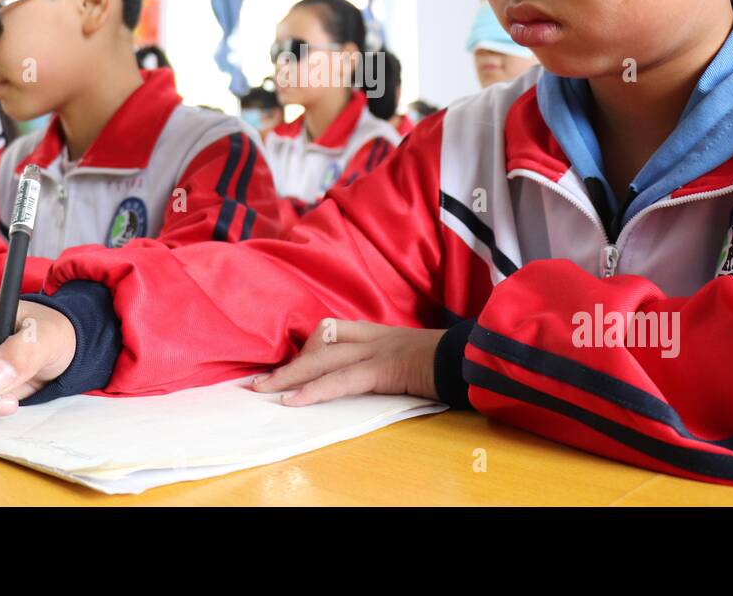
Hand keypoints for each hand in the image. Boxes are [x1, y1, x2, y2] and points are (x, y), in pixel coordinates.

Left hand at [251, 318, 443, 405]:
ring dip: (289, 376)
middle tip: (258, 381)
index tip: (289, 363)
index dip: (308, 348)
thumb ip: (391, 361)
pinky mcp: (382, 369)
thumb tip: (381, 376)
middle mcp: (373, 336)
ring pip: (322, 359)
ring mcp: (377, 350)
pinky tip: (293, 401)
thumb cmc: (450, 360)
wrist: (474, 356)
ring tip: (263, 390)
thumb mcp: (414, 356)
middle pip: (319, 344)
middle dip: (289, 363)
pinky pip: (341, 379)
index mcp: (380, 333)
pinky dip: (313, 391)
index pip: (333, 331)